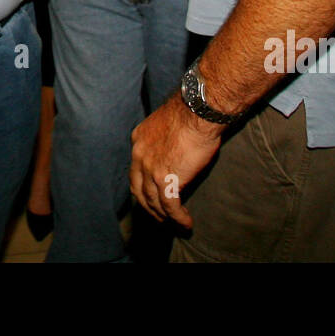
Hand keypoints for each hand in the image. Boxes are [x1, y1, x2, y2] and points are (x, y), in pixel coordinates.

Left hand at [129, 94, 223, 228]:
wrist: (198, 111)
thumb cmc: (191, 112)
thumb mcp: (167, 123)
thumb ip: (164, 139)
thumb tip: (173, 150)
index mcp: (139, 140)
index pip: (135, 170)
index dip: (142, 185)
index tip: (151, 194)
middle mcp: (139, 155)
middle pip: (139, 189)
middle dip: (148, 206)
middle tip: (158, 215)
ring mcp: (151, 169)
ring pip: (153, 201)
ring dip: (163, 216)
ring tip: (174, 223)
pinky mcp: (166, 179)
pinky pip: (170, 206)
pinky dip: (178, 218)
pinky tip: (185, 223)